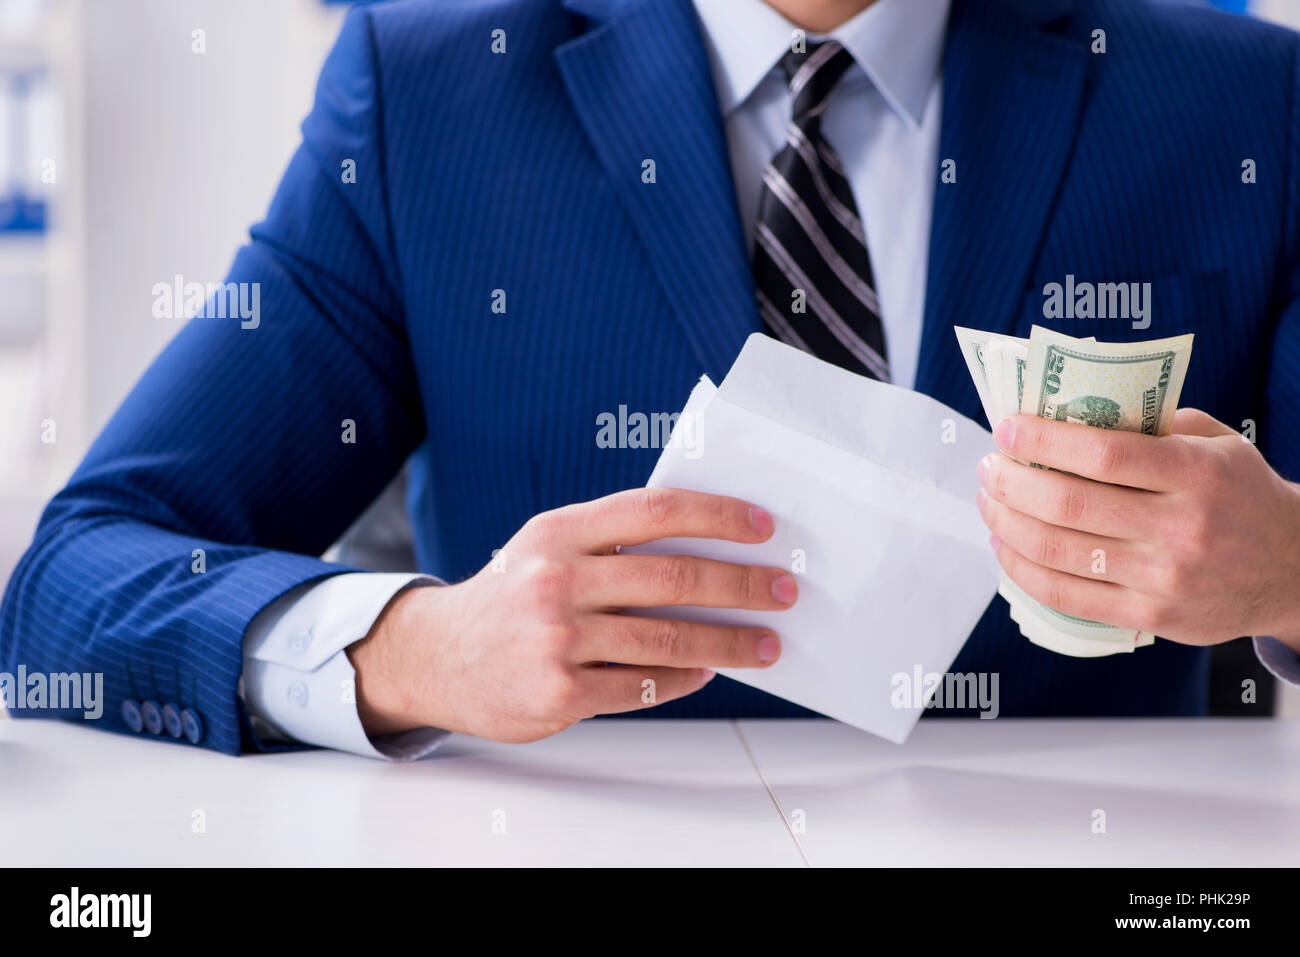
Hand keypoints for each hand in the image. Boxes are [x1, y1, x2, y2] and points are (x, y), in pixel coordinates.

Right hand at [347, 488, 797, 741]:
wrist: (438, 657)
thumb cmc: (510, 595)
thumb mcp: (547, 547)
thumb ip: (613, 541)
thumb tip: (709, 547)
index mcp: (560, 532)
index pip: (655, 511)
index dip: (717, 515)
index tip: (763, 527)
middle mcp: (556, 580)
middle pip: (673, 578)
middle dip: (741, 585)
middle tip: (783, 591)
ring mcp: (556, 639)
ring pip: (667, 640)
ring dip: (729, 642)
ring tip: (766, 643)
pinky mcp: (559, 692)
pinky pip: (641, 686)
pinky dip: (683, 679)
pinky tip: (706, 671)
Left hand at [976, 409, 1299, 649]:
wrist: (1292, 570)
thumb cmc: (1239, 495)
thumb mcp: (1217, 444)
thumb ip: (1153, 425)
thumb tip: (1068, 411)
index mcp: (1196, 474)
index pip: (1105, 454)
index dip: (1045, 440)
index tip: (1007, 428)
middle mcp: (1180, 527)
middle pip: (1070, 504)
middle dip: (1012, 481)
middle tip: (989, 466)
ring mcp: (1162, 577)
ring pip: (1058, 550)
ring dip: (1007, 522)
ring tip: (989, 500)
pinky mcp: (1149, 615)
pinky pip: (1066, 595)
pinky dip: (1022, 568)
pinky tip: (1004, 544)